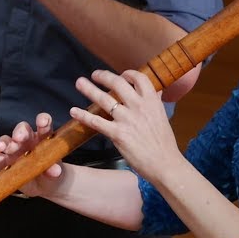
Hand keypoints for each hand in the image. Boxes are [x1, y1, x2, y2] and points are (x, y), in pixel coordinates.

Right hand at [0, 113, 65, 197]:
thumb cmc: (50, 172)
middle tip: (18, 138)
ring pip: (6, 140)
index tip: (42, 122)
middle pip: (22, 130)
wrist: (44, 185)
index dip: (43, 121)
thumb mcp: (55, 172)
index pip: (44, 126)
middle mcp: (27, 140)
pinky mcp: (3, 161)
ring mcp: (14, 149)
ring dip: (3, 142)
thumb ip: (54, 169)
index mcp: (43, 138)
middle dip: (19, 132)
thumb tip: (55, 170)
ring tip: (1, 148)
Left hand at [71, 69, 181, 183]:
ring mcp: (126, 119)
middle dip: (103, 76)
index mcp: (151, 101)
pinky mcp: (117, 134)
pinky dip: (83, 115)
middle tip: (94, 74)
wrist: (164, 164)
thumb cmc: (164, 144)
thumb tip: (155, 92)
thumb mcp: (162, 117)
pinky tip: (74, 111)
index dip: (128, 73)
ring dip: (89, 89)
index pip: (139, 78)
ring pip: (103, 99)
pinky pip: (96, 122)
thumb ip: (155, 103)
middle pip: (117, 83)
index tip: (121, 74)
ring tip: (79, 83)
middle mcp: (138, 106)